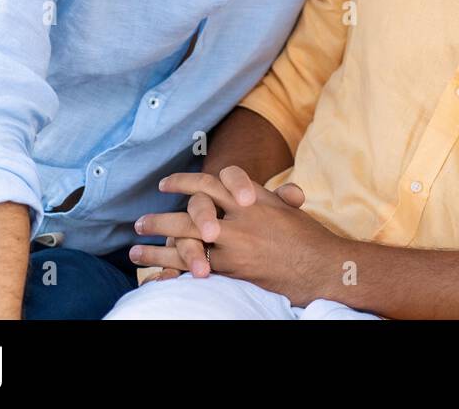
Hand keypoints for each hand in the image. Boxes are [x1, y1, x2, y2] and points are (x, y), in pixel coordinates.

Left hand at [131, 168, 333, 301]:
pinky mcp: (232, 268)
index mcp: (253, 197)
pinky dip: (172, 271)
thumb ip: (279, 199)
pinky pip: (194, 268)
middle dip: (162, 218)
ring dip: (157, 247)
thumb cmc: (310, 239)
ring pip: (186, 241)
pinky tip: (156, 276)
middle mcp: (241, 216)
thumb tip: (286, 191)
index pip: (212, 182)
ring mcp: (235, 243)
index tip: (165, 184)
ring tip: (135, 251)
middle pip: (191, 211)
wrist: (323, 267)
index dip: (185, 182)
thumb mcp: (292, 212)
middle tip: (140, 222)